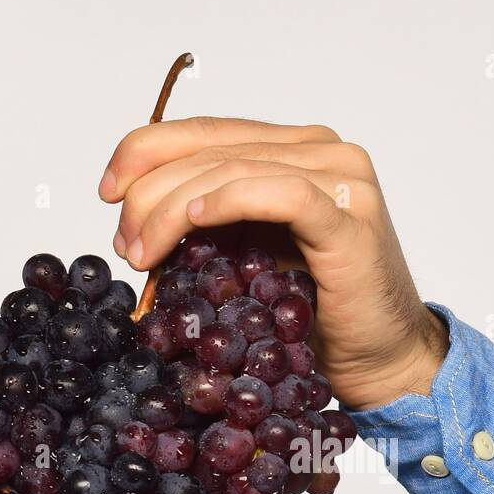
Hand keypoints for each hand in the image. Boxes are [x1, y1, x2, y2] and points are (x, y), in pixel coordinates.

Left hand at [98, 117, 447, 411]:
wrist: (386, 361)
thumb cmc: (320, 319)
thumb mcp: (251, 259)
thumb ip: (212, 227)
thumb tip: (136, 224)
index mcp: (297, 151)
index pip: (208, 132)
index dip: (146, 150)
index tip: (107, 192)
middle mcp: (323, 151)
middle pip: (213, 148)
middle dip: (150, 191)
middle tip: (124, 243)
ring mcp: (343, 179)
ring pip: (235, 169)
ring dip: (173, 207)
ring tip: (143, 251)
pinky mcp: (350, 217)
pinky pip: (280, 193)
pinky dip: (227, 200)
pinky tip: (193, 220)